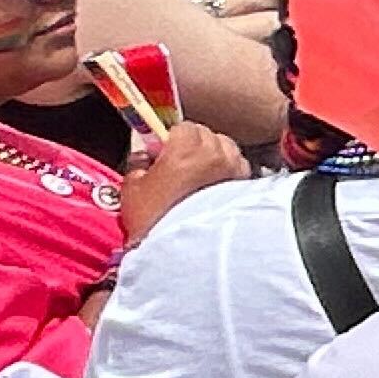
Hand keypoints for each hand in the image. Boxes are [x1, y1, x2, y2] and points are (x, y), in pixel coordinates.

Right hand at [117, 118, 251, 238]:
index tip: (162, 152)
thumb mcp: (132, 188)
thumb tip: (144, 156)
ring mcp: (235, 167)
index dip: (171, 140)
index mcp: (187, 145)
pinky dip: (227, 173)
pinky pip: (237, 167)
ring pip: (225, 150)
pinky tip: (213, 190)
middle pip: (206, 136)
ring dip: (213, 158)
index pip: (182, 127)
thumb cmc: (157, 220)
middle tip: (177, 168)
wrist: (185, 250)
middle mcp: (216, 151)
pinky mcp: (246, 184)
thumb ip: (138, 163)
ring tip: (196, 180)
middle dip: (192, 148)